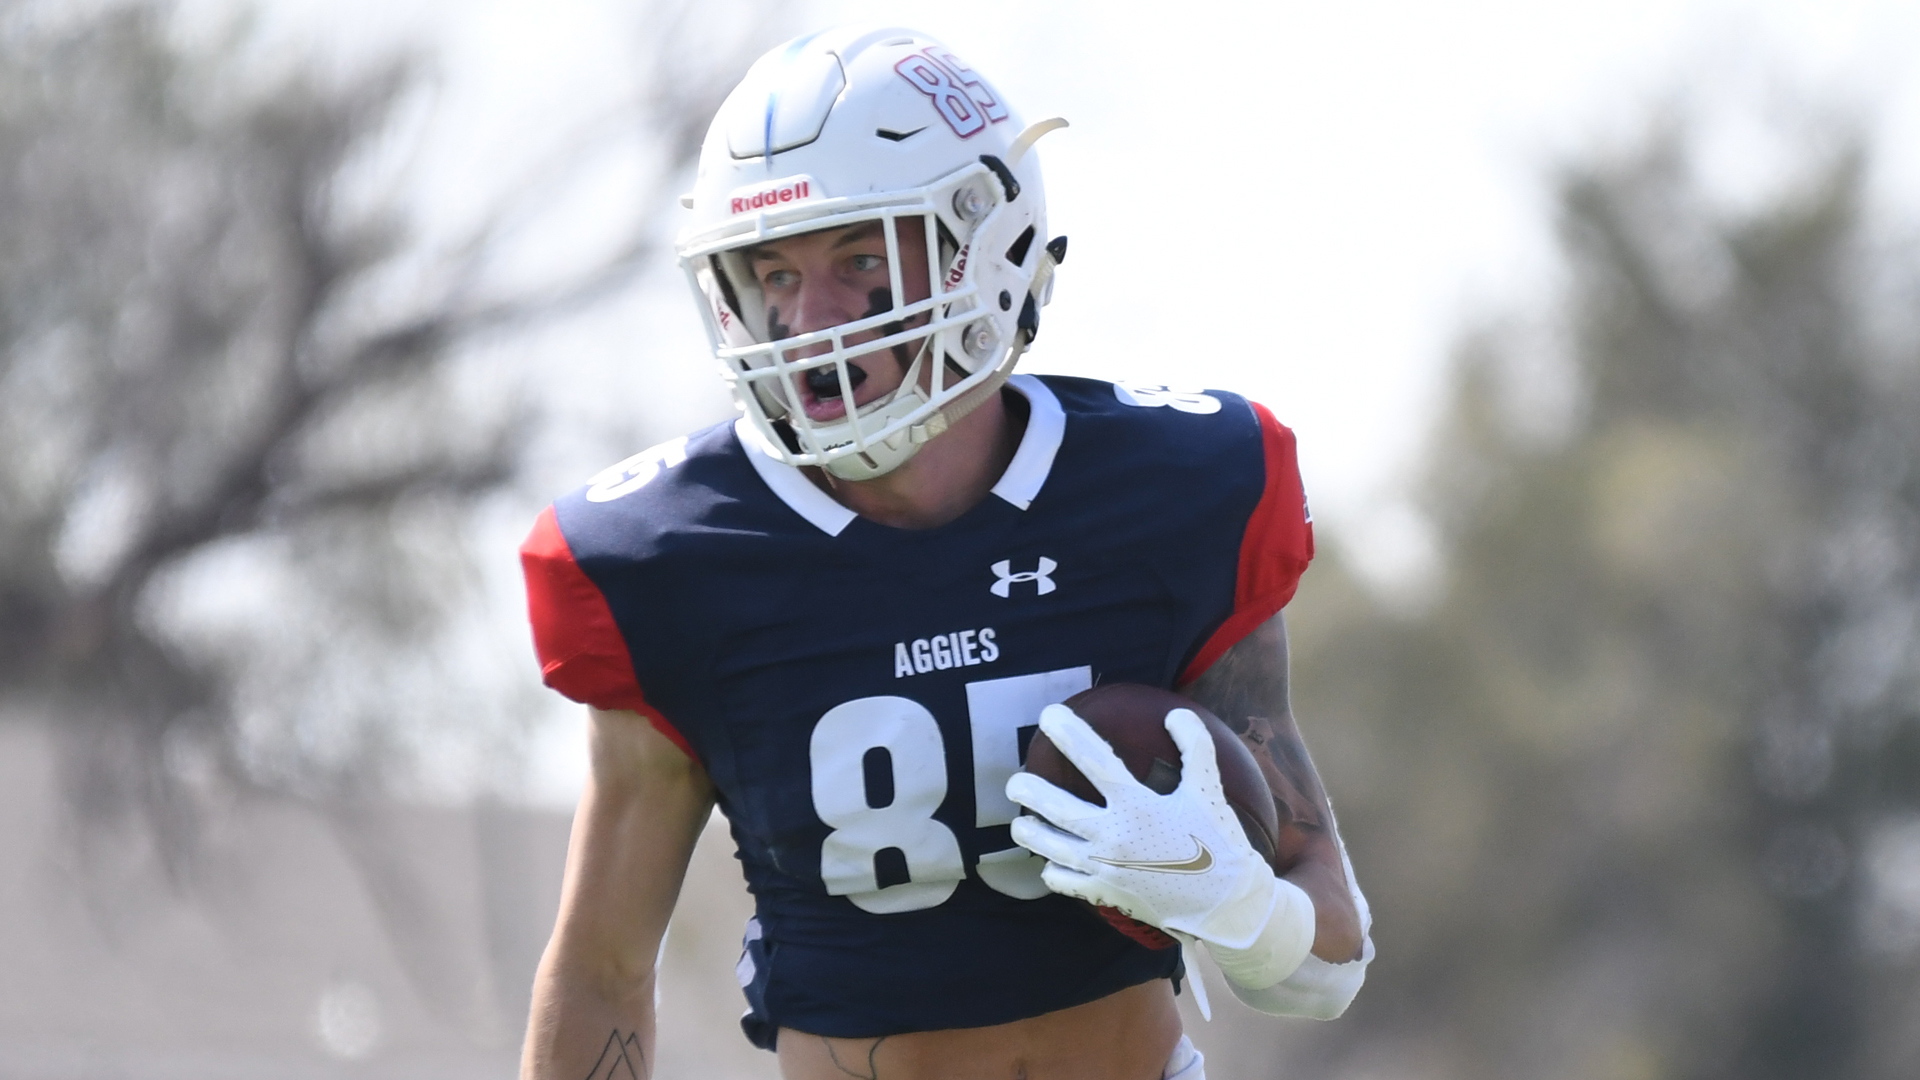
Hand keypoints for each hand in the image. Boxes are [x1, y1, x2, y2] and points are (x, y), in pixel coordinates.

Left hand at [1006, 703, 1280, 949]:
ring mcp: (1105, 868)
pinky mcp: (1105, 893)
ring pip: (1049, 847)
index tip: (1049, 715)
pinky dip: (1052, 870)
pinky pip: (1064, 881)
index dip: (1068, 733)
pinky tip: (1051, 861)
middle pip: (1056, 807)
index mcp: (1138, 806)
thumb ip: (1195, 748)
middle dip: (1028, 791)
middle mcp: (1114, 836)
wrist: (1225, 904)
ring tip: (1021, 822)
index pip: (1094, 760)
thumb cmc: (1218, 843)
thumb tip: (1176, 714)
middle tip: (1015, 782)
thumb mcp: (1211, 790)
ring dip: (1029, 832)